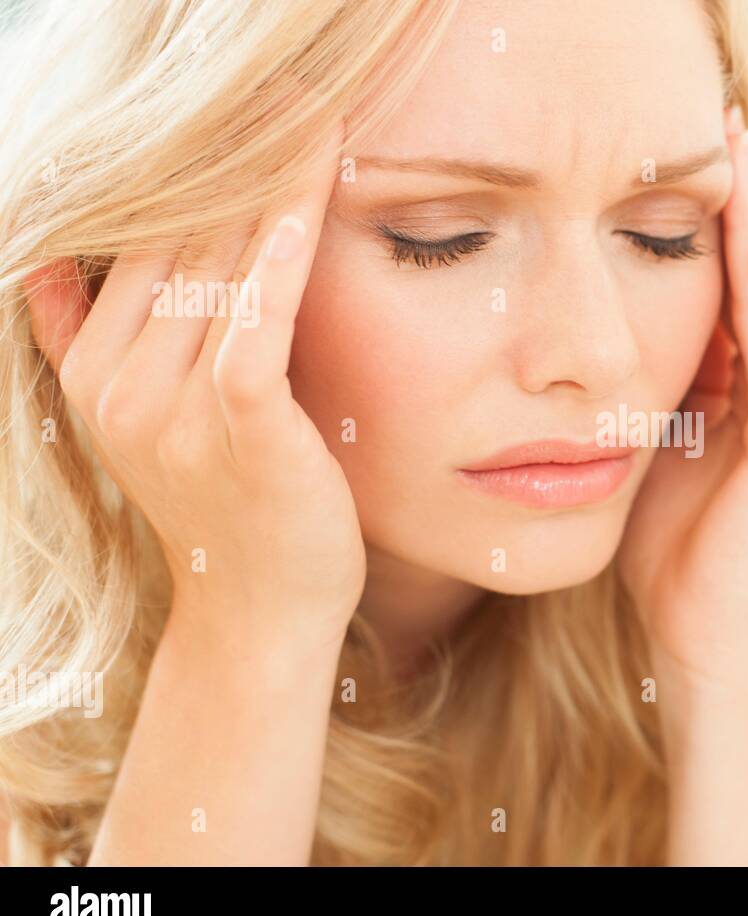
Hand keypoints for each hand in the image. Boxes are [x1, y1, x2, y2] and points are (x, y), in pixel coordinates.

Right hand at [24, 127, 363, 649]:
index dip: (198, 167)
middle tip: (285, 81)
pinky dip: (274, 263)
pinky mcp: (241, 433)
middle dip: (235, 158)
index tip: (247, 101)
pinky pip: (251, 328)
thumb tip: (46, 265)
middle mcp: (122, 383)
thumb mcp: (142, 421)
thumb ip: (86, 341)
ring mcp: (174, 411)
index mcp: (98, 369)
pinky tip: (301, 204)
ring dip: (266, 186)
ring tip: (309, 111)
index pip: (145, 239)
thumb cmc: (231, 505)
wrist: (262, 609)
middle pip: (180, 241)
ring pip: (217, 271)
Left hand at [617, 107, 747, 697]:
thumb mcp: (655, 450)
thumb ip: (658, 392)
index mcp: (742, 392)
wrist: (701, 636)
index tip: (687, 168)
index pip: (735, 291)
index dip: (718, 229)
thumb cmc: (675, 553)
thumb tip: (614, 337)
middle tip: (724, 130)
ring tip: (743, 170)